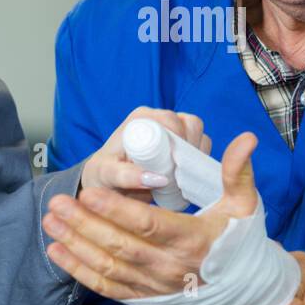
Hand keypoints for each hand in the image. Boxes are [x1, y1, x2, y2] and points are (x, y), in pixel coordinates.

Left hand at [44, 131, 260, 298]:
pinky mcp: (143, 296)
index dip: (118, 210)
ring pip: (108, 267)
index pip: (149, 224)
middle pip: (120, 246)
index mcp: (192, 241)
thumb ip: (238, 171)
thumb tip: (246, 137)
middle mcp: (170, 267)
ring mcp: (154, 285)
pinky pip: (105, 286)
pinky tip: (57, 250)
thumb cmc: (240, 242)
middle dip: (85, 224)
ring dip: (76, 244)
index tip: (90, 191)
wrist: (243, 292)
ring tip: (50, 220)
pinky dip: (78, 270)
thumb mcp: (244, 205)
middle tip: (58, 201)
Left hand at [79, 107, 212, 200]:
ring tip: (180, 176)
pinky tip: (186, 175)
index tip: (176, 167)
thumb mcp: (108, 175)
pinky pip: (202, 145)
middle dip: (189, 150)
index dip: (180, 141)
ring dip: (195, 156)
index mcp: (141, 117)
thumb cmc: (103, 176)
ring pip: (199, 134)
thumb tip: (158, 179)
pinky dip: (199, 160)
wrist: (108, 186)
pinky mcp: (182, 142)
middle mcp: (158, 118)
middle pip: (190, 125)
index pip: (172, 121)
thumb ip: (126, 176)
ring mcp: (172, 129)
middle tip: (179, 175)